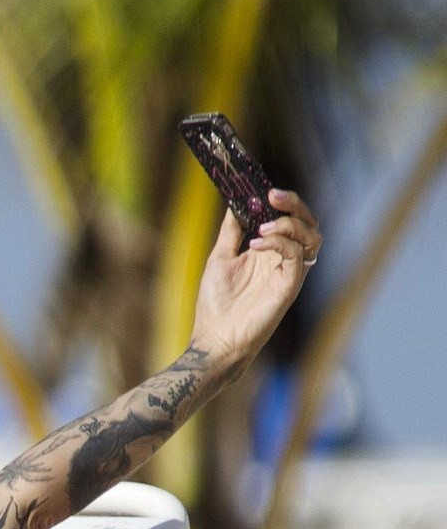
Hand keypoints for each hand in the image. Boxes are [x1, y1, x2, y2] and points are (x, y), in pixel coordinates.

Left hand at [189, 189, 321, 372]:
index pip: (288, 217)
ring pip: (311, 236)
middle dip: (293, 204)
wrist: (215, 340)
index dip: (282, 200)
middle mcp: (284, 259)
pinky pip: (298, 256)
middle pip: (307, 222)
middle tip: (272, 196)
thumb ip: (231, 232)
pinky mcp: (291, 286)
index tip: (263, 188)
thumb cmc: (216, 305)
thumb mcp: (220, 259)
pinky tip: (256, 245)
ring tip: (262, 227)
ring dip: (290, 224)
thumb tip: (234, 203)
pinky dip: (280, 244)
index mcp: (269, 251)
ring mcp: (289, 273)